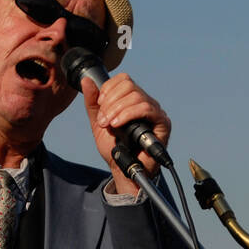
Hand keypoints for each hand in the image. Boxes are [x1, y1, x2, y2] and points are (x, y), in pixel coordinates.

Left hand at [81, 73, 169, 192]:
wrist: (123, 169)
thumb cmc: (115, 147)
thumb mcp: (98, 123)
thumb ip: (92, 103)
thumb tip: (86, 80)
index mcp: (132, 100)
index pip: (123, 80)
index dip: (108, 88)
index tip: (100, 104)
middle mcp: (145, 102)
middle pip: (129, 85)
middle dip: (110, 102)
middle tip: (103, 120)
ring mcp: (155, 111)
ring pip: (136, 96)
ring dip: (117, 110)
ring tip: (109, 125)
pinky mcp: (163, 122)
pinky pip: (146, 108)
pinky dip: (128, 114)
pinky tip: (118, 124)